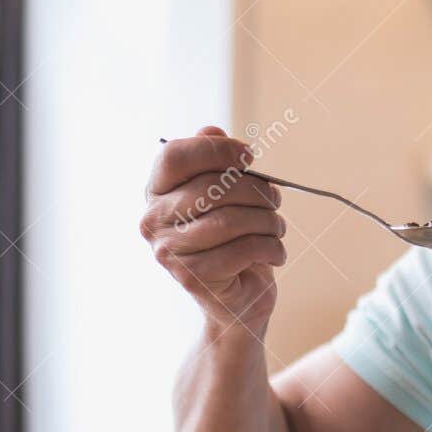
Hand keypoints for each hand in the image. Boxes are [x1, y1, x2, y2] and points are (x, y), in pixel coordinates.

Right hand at [139, 126, 285, 336]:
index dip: (217, 149)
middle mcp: (153, 220)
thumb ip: (216, 162)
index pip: (176, 156)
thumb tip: (211, 131)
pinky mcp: (192, 278)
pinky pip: (242, 250)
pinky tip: (275, 252)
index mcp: (156, 192)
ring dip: (268, 221)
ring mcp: (169, 252)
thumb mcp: (227, 196)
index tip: (249, 157)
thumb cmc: (234, 240)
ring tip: (278, 228)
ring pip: (230, 220)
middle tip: (275, 199)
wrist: (238, 300)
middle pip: (211, 187)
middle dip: (256, 190)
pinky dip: (270, 247)